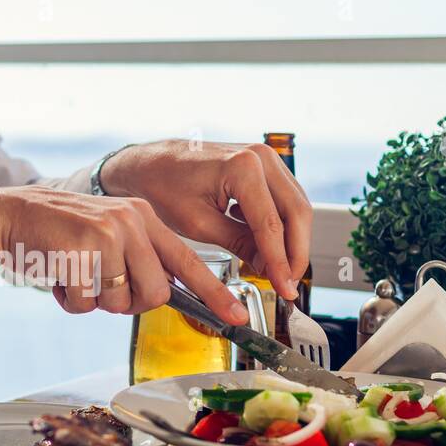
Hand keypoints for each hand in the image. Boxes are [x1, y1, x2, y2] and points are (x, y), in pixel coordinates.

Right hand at [0, 186, 248, 323]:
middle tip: (102, 288)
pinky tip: (57, 277)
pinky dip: (69, 301)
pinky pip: (87, 303)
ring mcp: (108, 233)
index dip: (214, 295)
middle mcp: (131, 221)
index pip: (188, 261)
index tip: (237, 318)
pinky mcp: (82, 250)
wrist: (9, 214)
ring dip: (95, 302)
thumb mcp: (107, 233)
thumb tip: (158, 296)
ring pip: (121, 302)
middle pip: (154, 294)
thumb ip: (136, 258)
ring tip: (75, 276)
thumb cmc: (57, 233)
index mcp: (143, 218)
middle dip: (129, 303)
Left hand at [100, 140, 312, 298]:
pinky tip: (265, 246)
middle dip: (295, 253)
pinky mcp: (262, 164)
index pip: (272, 225)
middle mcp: (261, 157)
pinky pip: (284, 198)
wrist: (148, 164)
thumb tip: (268, 268)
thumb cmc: (163, 186)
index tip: (285, 288)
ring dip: (291, 240)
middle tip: (288, 283)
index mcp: (243, 168)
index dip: (281, 262)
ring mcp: (264, 157)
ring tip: (278, 270)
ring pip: (295, 206)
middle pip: (297, 212)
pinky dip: (281, 224)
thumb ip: (239, 244)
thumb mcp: (199, 224)